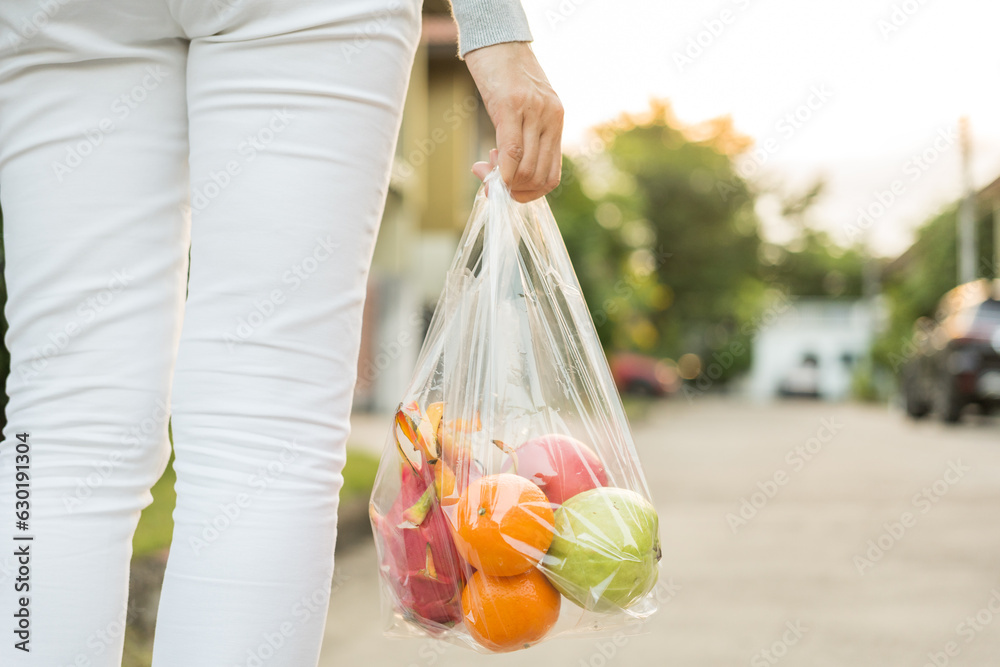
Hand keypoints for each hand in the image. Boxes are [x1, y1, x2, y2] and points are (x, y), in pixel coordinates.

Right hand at [464, 41, 563, 202]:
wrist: (497, 38)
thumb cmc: (505, 75)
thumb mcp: (524, 107)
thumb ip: (522, 136)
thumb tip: (506, 172)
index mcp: (555, 122)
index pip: (552, 176)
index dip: (530, 193)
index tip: (508, 190)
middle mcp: (550, 119)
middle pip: (540, 177)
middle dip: (515, 191)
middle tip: (492, 182)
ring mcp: (533, 112)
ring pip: (527, 168)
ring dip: (506, 181)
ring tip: (486, 168)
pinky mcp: (512, 105)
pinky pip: (513, 150)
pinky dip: (503, 169)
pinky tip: (489, 169)